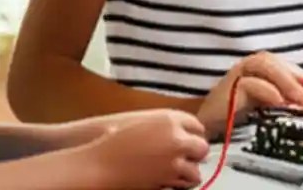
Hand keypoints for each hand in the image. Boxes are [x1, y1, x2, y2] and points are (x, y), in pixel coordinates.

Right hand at [80, 109, 208, 189]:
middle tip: (188, 157)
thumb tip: (183, 133)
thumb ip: (166, 125)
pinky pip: (183, 185)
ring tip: (179, 171)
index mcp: (169, 119)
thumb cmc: (115, 140)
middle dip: (195, 153)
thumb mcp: (142, 122)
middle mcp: (176, 139)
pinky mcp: (167, 181)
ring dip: (189, 172)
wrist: (100, 164)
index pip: (197, 125)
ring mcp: (173, 162)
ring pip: (196, 171)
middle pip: (202, 148)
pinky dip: (179, 184)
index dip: (194, 134)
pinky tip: (171, 181)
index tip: (192, 139)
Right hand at [196, 52, 302, 136]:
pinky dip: (266, 90)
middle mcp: (239, 74)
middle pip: (266, 60)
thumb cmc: (233, 132)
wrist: (204, 145)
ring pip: (259, 64)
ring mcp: (230, 82)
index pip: (272, 61)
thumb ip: (279, 105)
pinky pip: (248, 84)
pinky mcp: (224, 94)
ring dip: (283, 80)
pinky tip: (278, 102)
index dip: (291, 69)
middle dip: (290, 74)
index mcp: (248, 76)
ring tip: (298, 100)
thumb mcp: (261, 115)